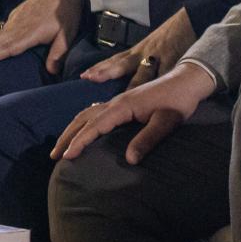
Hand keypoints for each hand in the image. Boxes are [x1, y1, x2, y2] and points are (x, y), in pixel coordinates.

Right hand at [53, 62, 216, 164]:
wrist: (186, 81)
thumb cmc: (178, 102)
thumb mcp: (166, 123)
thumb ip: (147, 140)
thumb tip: (128, 160)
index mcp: (122, 107)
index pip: (94, 126)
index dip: (79, 142)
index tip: (67, 157)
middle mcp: (115, 102)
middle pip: (83, 119)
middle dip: (67, 137)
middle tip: (54, 155)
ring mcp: (118, 101)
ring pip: (87, 113)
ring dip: (72, 129)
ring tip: (63, 145)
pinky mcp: (123, 103)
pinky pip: (95, 111)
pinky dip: (83, 121)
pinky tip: (84, 127)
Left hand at [81, 10, 197, 89]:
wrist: (191, 19)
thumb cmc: (171, 35)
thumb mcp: (151, 45)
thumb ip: (139, 60)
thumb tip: (127, 78)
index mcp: (137, 50)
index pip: (115, 60)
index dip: (99, 68)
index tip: (84, 76)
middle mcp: (144, 52)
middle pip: (121, 63)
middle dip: (105, 72)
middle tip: (89, 78)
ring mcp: (159, 56)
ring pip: (143, 72)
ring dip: (132, 86)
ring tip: (121, 98)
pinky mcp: (175, 59)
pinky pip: (166, 74)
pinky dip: (161, 85)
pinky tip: (155, 96)